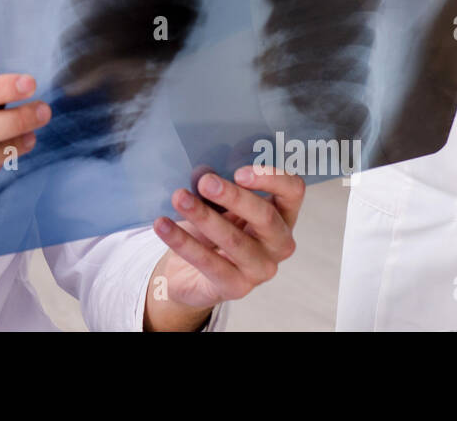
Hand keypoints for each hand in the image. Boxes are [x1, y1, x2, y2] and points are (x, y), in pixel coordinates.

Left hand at [144, 165, 303, 330]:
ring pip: (234, 240)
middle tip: (205, 181)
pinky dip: (182, 241)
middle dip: (234, 196)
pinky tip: (162, 225)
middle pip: (266, 217)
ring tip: (179, 198)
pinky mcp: (236, 287)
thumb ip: (220, 187)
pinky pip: (207, 262)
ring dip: (204, 216)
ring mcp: (260, 269)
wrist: (189, 272)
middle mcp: (279, 244)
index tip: (239, 170)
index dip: (272, 178)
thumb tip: (203, 168)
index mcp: (282, 215)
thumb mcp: (220, 205)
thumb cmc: (211, 230)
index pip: (293, 192)